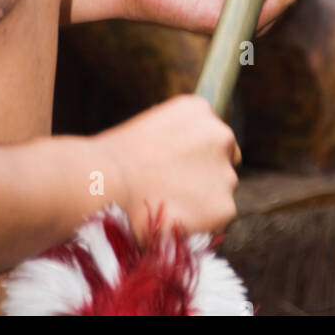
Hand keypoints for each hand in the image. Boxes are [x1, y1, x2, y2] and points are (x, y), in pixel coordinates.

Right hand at [97, 94, 240, 238]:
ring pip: (220, 193)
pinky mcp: (225, 206)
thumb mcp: (152, 127)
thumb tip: (185, 157)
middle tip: (173, 191)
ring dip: (202, 202)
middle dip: (204, 177)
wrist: (109, 181)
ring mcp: (225, 172)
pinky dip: (199, 224)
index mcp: (200, 110)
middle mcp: (221, 135)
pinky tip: (173, 219)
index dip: (196, 156)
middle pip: (223, 163)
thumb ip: (179, 137)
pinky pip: (216, 220)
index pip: (213, 136)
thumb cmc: (118, 157)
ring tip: (167, 206)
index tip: (179, 169)